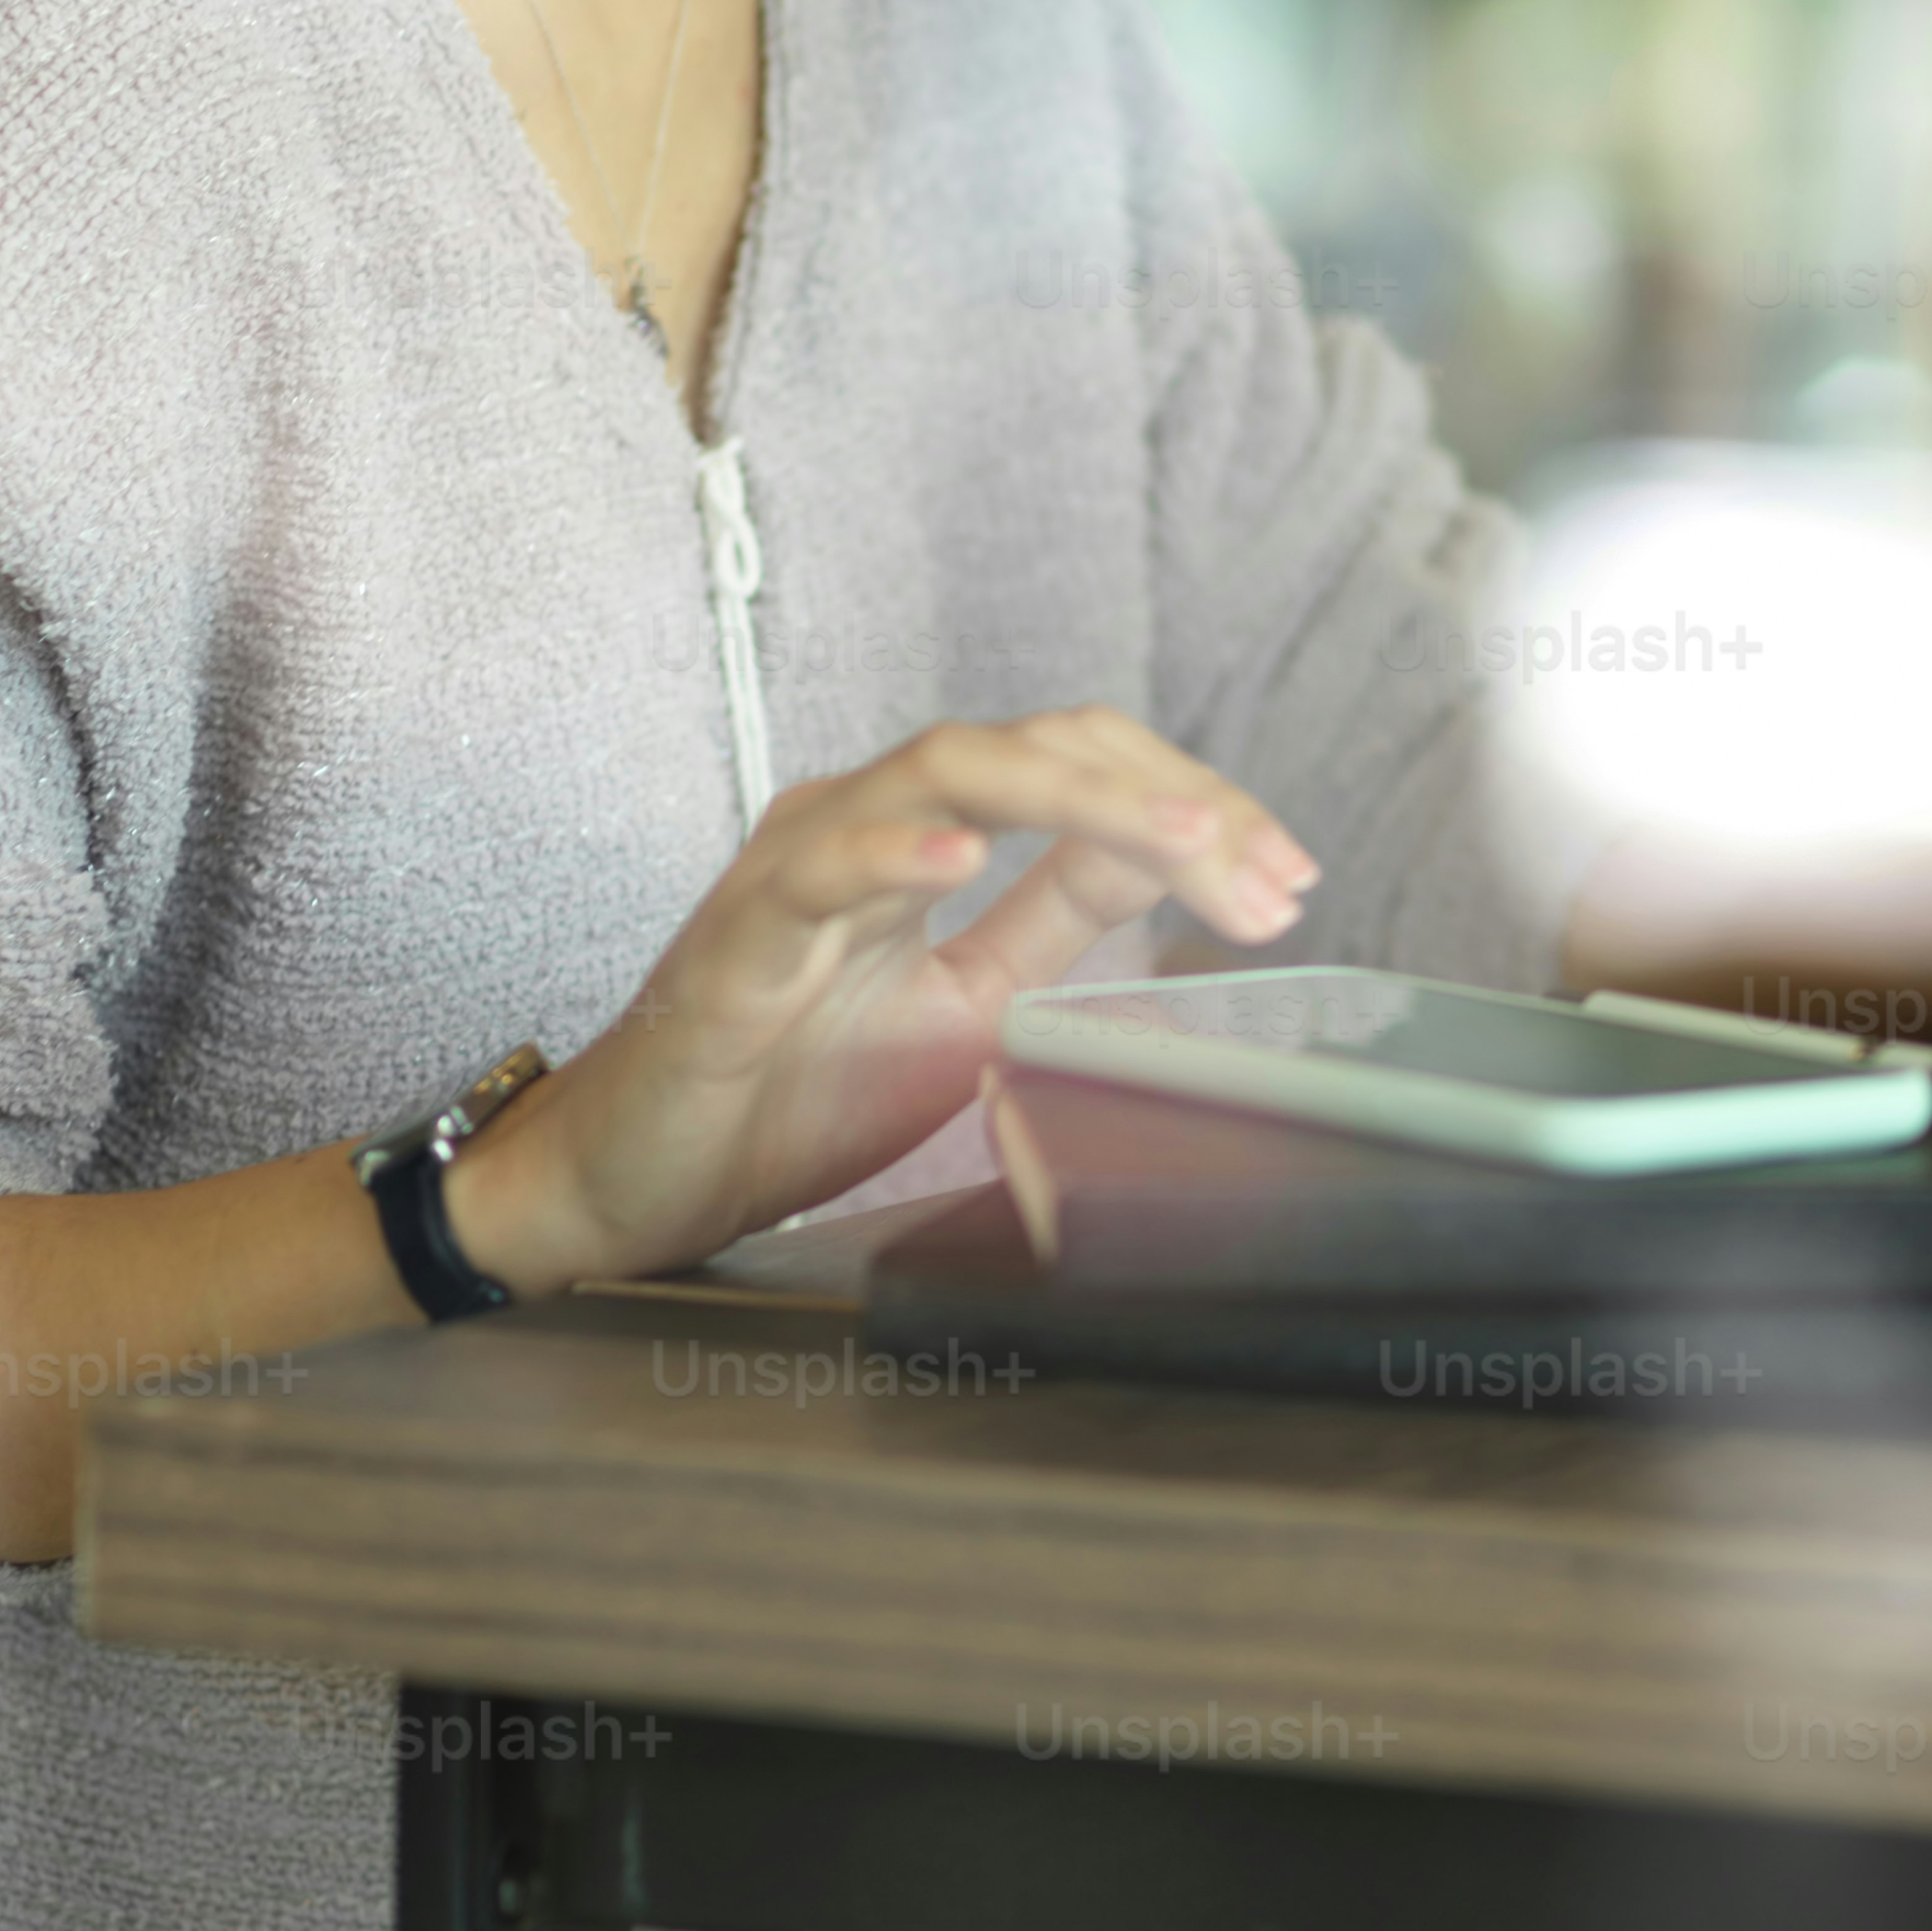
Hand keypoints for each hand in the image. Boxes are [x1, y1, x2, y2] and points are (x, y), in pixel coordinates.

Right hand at [448, 710, 1315, 1291]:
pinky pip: (813, 875)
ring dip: (1074, 798)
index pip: (1078, 769)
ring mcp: (793, 873)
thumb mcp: (970, 1006)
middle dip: (1168, 799)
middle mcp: (862, 825)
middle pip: (1033, 749)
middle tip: (1269, 871)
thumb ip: (1055, 923)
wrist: (641, 1181)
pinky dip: (885, 855)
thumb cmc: (790, 1089)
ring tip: (1175, 836)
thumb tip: (1164, 861)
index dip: (1192, 803)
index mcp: (921, 839)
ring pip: (941, 777)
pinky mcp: (733, 948)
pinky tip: (956, 858)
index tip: (1290, 874)